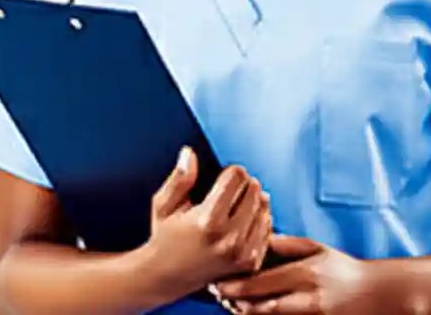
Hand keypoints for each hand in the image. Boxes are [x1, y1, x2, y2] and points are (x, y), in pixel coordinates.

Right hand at [142, 147, 273, 301]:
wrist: (167, 277)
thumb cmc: (164, 237)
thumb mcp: (163, 204)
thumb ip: (179, 178)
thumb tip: (189, 153)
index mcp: (207, 220)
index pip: (237, 177)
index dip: (230, 171)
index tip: (223, 177)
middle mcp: (229, 237)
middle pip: (254, 190)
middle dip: (243, 185)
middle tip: (230, 191)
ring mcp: (242, 252)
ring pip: (264, 208)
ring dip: (254, 201)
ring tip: (237, 205)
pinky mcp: (251, 263)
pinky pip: (267, 228)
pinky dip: (259, 220)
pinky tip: (244, 220)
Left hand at [212, 235, 385, 313]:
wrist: (380, 294)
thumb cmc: (344, 269)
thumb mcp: (317, 249)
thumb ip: (287, 244)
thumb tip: (257, 236)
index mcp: (306, 273)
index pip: (264, 281)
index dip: (238, 284)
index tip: (218, 281)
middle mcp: (310, 297)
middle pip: (264, 305)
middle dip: (238, 301)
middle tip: (218, 295)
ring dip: (249, 313)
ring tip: (232, 305)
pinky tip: (253, 313)